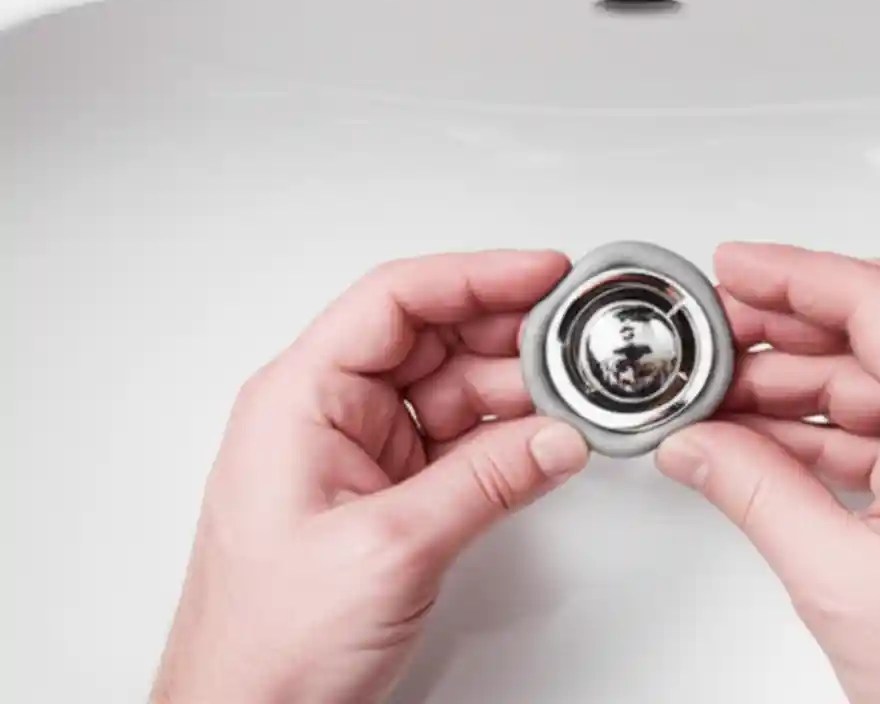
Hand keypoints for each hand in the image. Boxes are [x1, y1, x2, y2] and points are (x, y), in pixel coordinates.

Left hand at [151, 251, 588, 703]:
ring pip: (451, 391)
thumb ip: (485, 482)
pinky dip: (504, 440)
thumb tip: (556, 437)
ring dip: (515, 392)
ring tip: (572, 401)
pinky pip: (457, 443)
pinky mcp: (387, 494)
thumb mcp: (390, 549)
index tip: (542, 274)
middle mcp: (329, 415)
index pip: (395, 301)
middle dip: (507, 336)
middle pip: (430, 339)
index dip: (474, 277)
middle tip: (575, 340)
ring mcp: (360, 454)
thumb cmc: (267, 641)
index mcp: (301, 399)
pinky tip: (543, 444)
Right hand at [656, 243, 879, 702]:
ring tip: (723, 396)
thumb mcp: (841, 580)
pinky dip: (833, 422)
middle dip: (795, 319)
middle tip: (719, 329)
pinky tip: (767, 439)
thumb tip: (696, 443)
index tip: (734, 268)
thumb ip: (754, 492)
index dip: (794, 273)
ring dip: (806, 376)